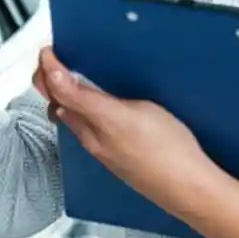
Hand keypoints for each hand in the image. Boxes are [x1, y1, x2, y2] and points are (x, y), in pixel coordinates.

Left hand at [35, 47, 212, 207]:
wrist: (190, 186)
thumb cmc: (166, 151)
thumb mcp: (123, 113)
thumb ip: (85, 96)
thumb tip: (56, 79)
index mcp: (90, 127)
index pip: (56, 92)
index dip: (47, 68)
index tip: (48, 51)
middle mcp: (92, 139)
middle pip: (60, 106)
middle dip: (51, 82)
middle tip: (53, 60)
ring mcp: (107, 148)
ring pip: (76, 118)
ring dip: (66, 96)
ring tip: (71, 75)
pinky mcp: (121, 154)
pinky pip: (93, 127)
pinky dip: (84, 109)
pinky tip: (99, 104)